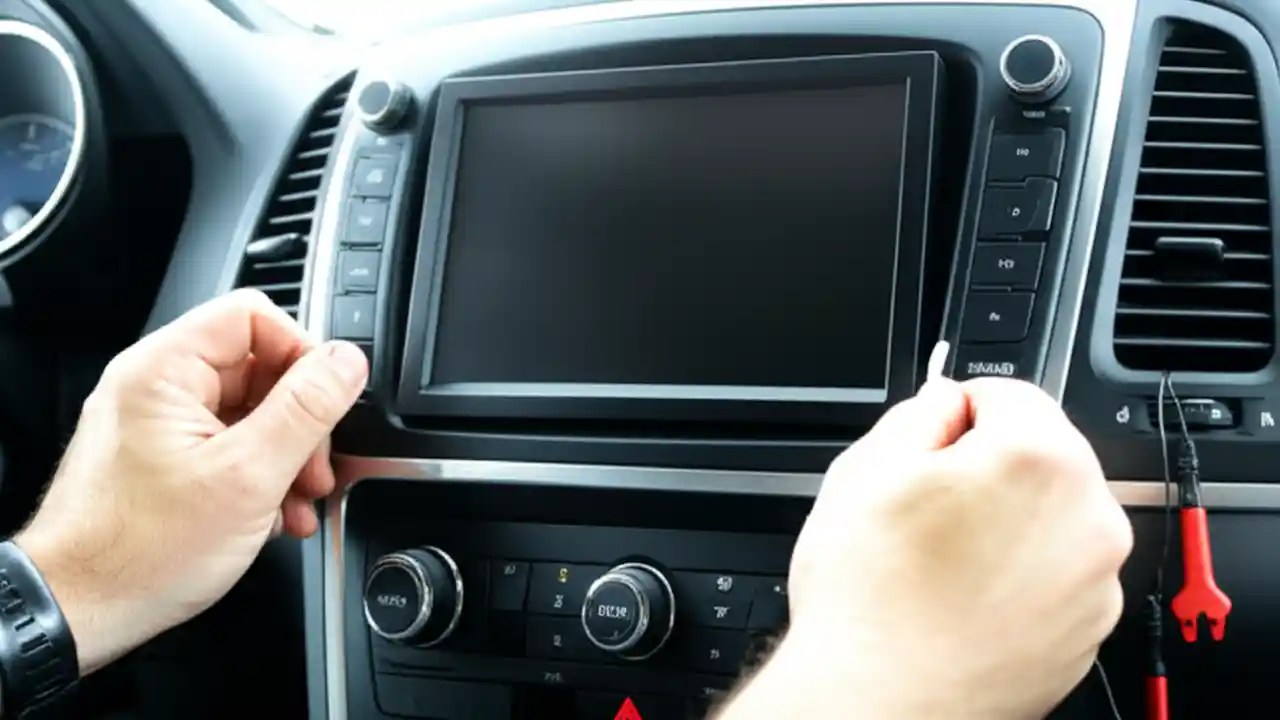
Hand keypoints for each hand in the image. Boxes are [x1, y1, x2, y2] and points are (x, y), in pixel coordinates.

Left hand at [13, 289, 366, 674]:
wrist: (79, 611)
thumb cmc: (138, 553)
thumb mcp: (249, 476)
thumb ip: (306, 411)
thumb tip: (346, 362)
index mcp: (164, 370)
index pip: (253, 315)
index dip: (302, 353)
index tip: (328, 400)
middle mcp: (154, 387)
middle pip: (258, 368)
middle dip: (300, 421)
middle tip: (314, 467)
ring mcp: (156, 424)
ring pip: (248, 412)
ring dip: (286, 456)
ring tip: (298, 500)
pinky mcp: (160, 460)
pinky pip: (227, 446)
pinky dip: (259, 476)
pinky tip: (273, 514)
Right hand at [719, 378, 1131, 719]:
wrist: (878, 701)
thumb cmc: (870, 598)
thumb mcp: (867, 469)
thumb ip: (920, 411)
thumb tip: (946, 400)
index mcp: (1039, 459)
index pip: (1007, 392)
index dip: (954, 412)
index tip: (930, 442)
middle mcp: (1088, 517)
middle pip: (1039, 456)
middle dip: (986, 469)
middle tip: (924, 507)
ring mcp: (1095, 582)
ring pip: (1049, 518)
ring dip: (1005, 523)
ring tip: (939, 560)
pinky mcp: (1087, 632)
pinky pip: (1056, 576)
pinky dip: (1018, 577)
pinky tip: (963, 595)